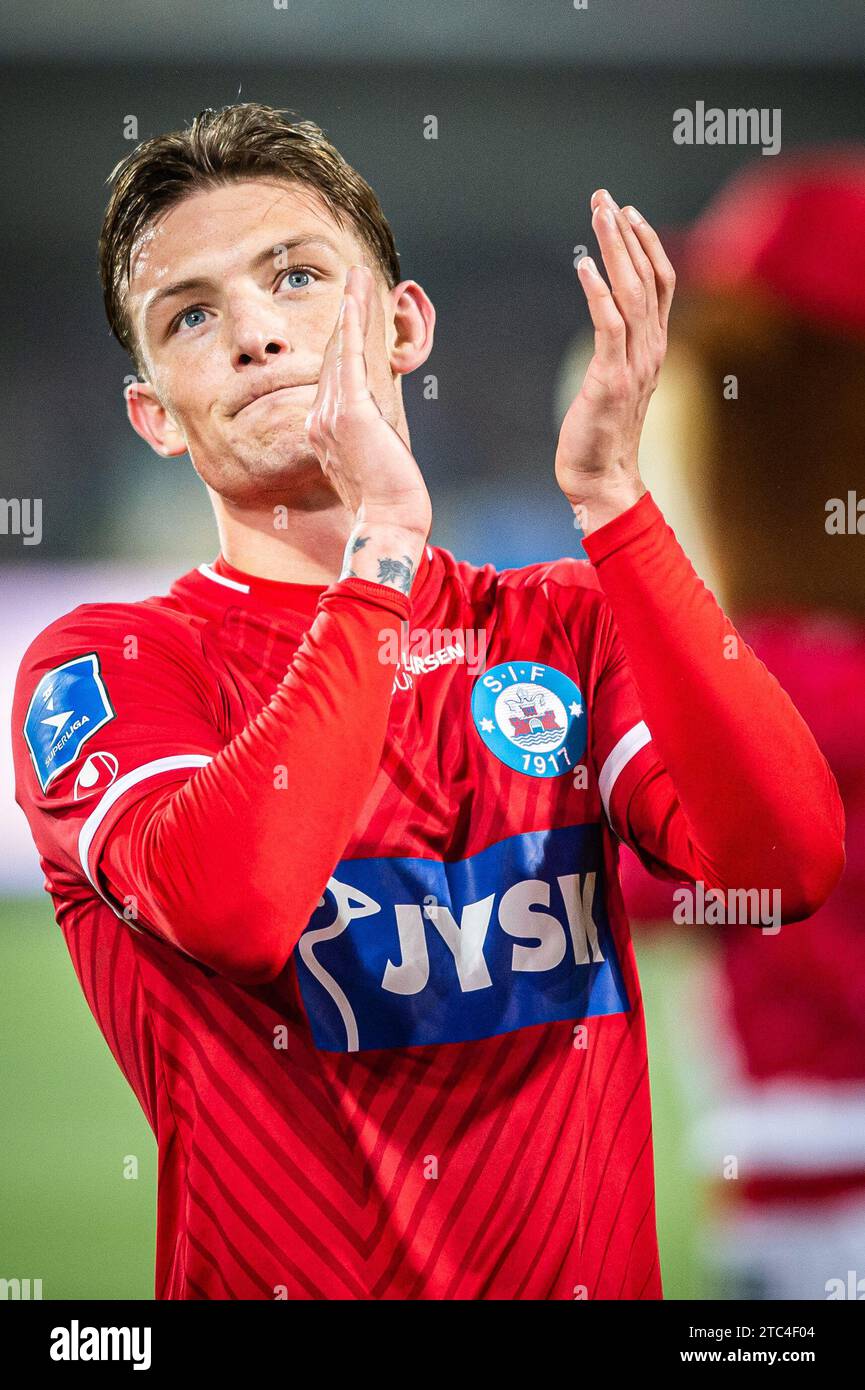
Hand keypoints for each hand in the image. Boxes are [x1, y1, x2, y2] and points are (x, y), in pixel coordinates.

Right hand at [305, 265, 431, 540]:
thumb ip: (366, 443)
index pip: (333, 376)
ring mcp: (332, 414)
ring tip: (359, 276)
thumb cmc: (386, 503)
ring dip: (351, 308)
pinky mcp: (351, 412)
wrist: (389, 522)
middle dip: (346, 315)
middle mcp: (320, 418)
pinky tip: (355, 299)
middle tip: (355, 279)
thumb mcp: (371, 464)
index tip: (352, 313)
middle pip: (333, 355)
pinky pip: (348, 359)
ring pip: (340, 349)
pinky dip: (351, 326)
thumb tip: (375, 438)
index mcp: (323, 430)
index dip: (341, 341)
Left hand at [555, 190, 675, 532]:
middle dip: (628, 233)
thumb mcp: (615, 382)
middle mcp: (650, 349)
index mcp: (653, 347)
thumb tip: (608, 323)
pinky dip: (599, 293)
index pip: (660, 282)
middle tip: (606, 198)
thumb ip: (617, 350)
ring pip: (633, 293)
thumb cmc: (601, 435)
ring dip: (615, 250)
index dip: (646, 244)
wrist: (602, 479)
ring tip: (600, 215)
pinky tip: (584, 266)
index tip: (627, 212)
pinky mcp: (611, 380)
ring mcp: (634, 364)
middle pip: (648, 277)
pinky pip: (608, 327)